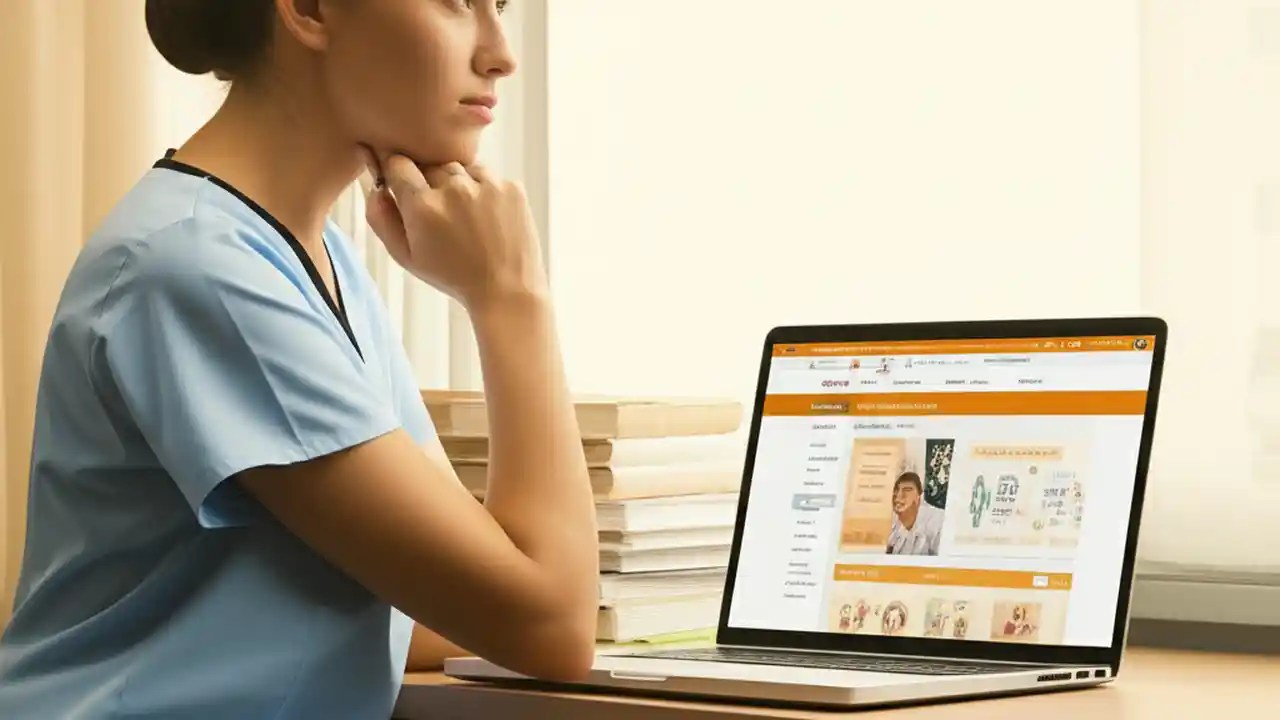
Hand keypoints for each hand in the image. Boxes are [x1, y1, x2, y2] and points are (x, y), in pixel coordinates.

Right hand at [360, 147, 546, 310]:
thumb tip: (375, 187)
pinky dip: (484, 191)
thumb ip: (381, 218)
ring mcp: (487, 185)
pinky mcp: (512, 187)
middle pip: (430, 165)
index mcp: (423, 206)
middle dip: (430, 184)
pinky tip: (487, 218)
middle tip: (441, 216)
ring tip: (466, 218)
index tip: (405, 187)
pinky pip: (488, 176)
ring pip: (459, 168)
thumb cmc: (452, 276)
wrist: (506, 291)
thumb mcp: (406, 257)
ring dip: (458, 185)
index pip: (398, 163)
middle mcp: (454, 188)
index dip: (399, 175)